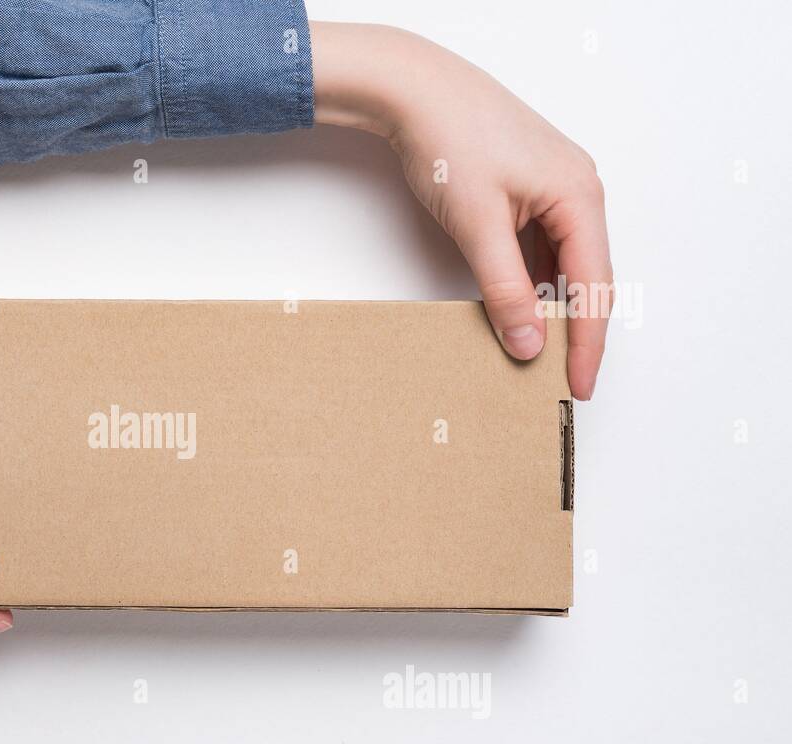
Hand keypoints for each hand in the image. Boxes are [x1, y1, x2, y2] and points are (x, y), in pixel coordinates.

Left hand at [311, 22, 612, 398]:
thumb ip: (507, 290)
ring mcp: (552, 188)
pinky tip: (515, 307)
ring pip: (561, 264)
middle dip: (574, 331)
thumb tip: (530, 344)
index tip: (577, 387)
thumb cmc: (450, 142)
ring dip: (550, 307)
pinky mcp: (526, 188)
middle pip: (586, 278)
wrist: (412, 92)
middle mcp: (577, 191)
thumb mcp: (480, 227)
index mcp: (580, 197)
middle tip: (560, 381)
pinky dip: (530, 280)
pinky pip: (539, 246)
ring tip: (537, 354)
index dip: (587, 344)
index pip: (595, 288)